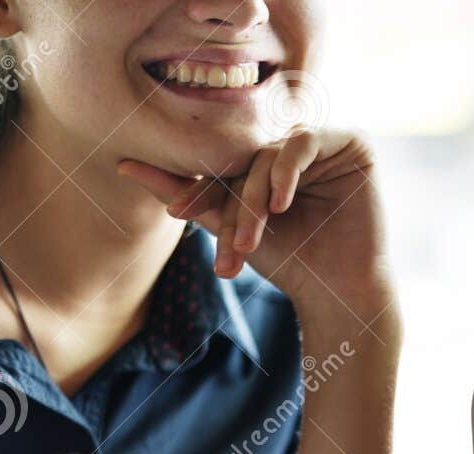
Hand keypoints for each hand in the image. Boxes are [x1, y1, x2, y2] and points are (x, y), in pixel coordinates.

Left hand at [117, 128, 393, 313]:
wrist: (340, 292)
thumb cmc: (291, 264)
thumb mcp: (228, 228)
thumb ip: (182, 192)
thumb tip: (122, 164)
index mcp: (267, 161)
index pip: (228, 167)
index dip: (202, 190)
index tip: (177, 214)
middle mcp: (295, 148)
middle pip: (248, 162)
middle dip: (234, 206)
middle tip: (230, 248)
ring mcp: (325, 143)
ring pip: (271, 156)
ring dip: (256, 199)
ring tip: (252, 242)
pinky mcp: (352, 144)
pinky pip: (304, 142)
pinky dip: (286, 171)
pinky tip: (282, 205)